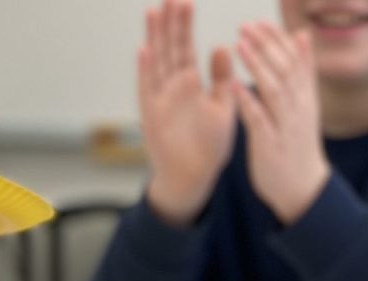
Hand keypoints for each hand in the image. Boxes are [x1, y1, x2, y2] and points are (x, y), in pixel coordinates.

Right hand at [139, 0, 236, 225]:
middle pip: (169, 49)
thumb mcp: (224, 108)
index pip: (186, 46)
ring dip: (155, 38)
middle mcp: (173, 87)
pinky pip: (148, 90)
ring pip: (157, 63)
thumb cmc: (210, 146)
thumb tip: (222, 46)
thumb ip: (222, 79)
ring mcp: (160, 100)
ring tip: (154, 11)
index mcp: (191, 82)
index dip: (184, 24)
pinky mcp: (152, 117)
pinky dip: (146, 72)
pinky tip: (144, 51)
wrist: (193, 177)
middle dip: (169, 23)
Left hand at [233, 22, 329, 223]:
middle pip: (284, 68)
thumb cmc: (297, 147)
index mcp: (304, 97)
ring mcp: (285, 126)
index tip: (259, 21)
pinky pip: (259, 120)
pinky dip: (248, 101)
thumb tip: (302, 36)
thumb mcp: (305, 106)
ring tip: (239, 44)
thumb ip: (302, 73)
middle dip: (266, 45)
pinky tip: (234, 86)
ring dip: (258, 65)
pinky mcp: (270, 145)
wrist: (304, 189)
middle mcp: (298, 107)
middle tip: (245, 25)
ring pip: (274, 89)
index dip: (277, 39)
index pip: (293, 59)